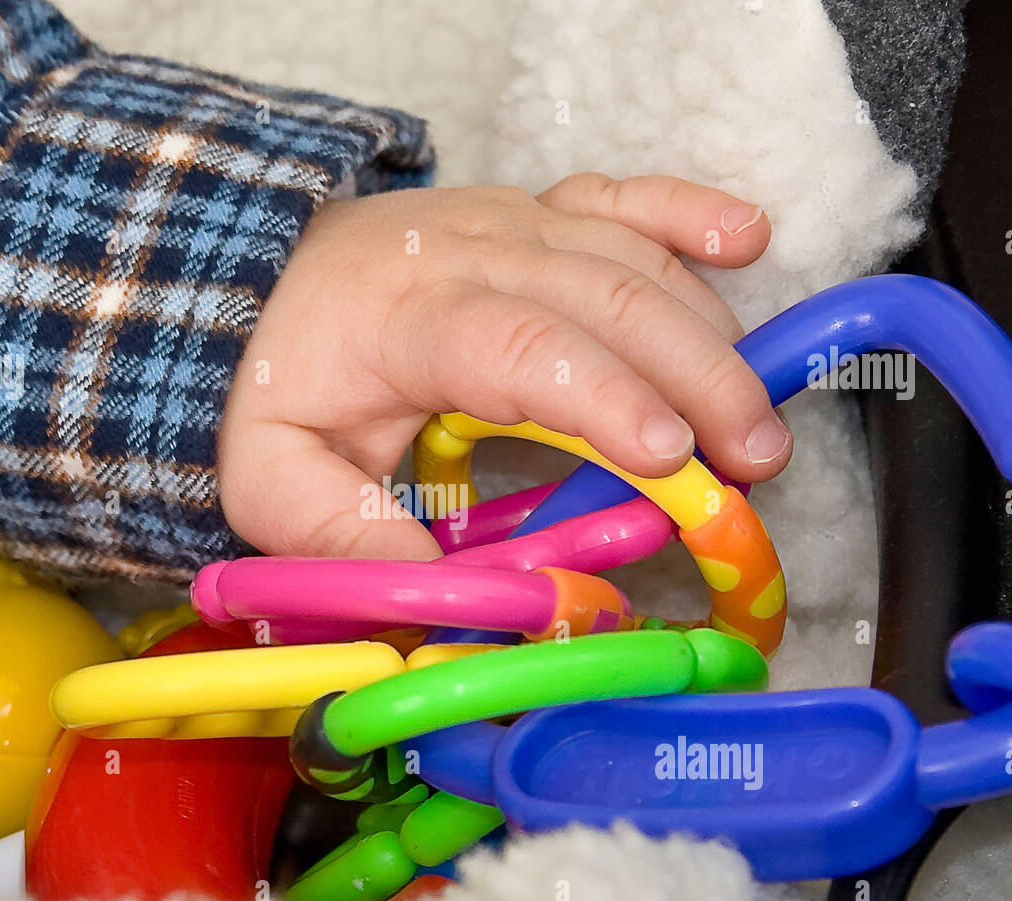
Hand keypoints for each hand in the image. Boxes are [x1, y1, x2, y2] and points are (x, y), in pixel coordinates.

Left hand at [218, 173, 787, 558]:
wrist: (254, 279)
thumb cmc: (274, 382)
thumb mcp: (270, 477)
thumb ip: (339, 535)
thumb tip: (432, 592)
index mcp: (408, 315)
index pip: (521, 343)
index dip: (605, 395)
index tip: (671, 459)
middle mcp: (472, 251)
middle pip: (607, 297)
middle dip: (697, 379)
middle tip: (753, 461)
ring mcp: (511, 221)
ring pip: (635, 257)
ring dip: (711, 334)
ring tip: (757, 418)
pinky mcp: (535, 214)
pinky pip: (624, 198)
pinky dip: (691, 215)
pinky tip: (748, 242)